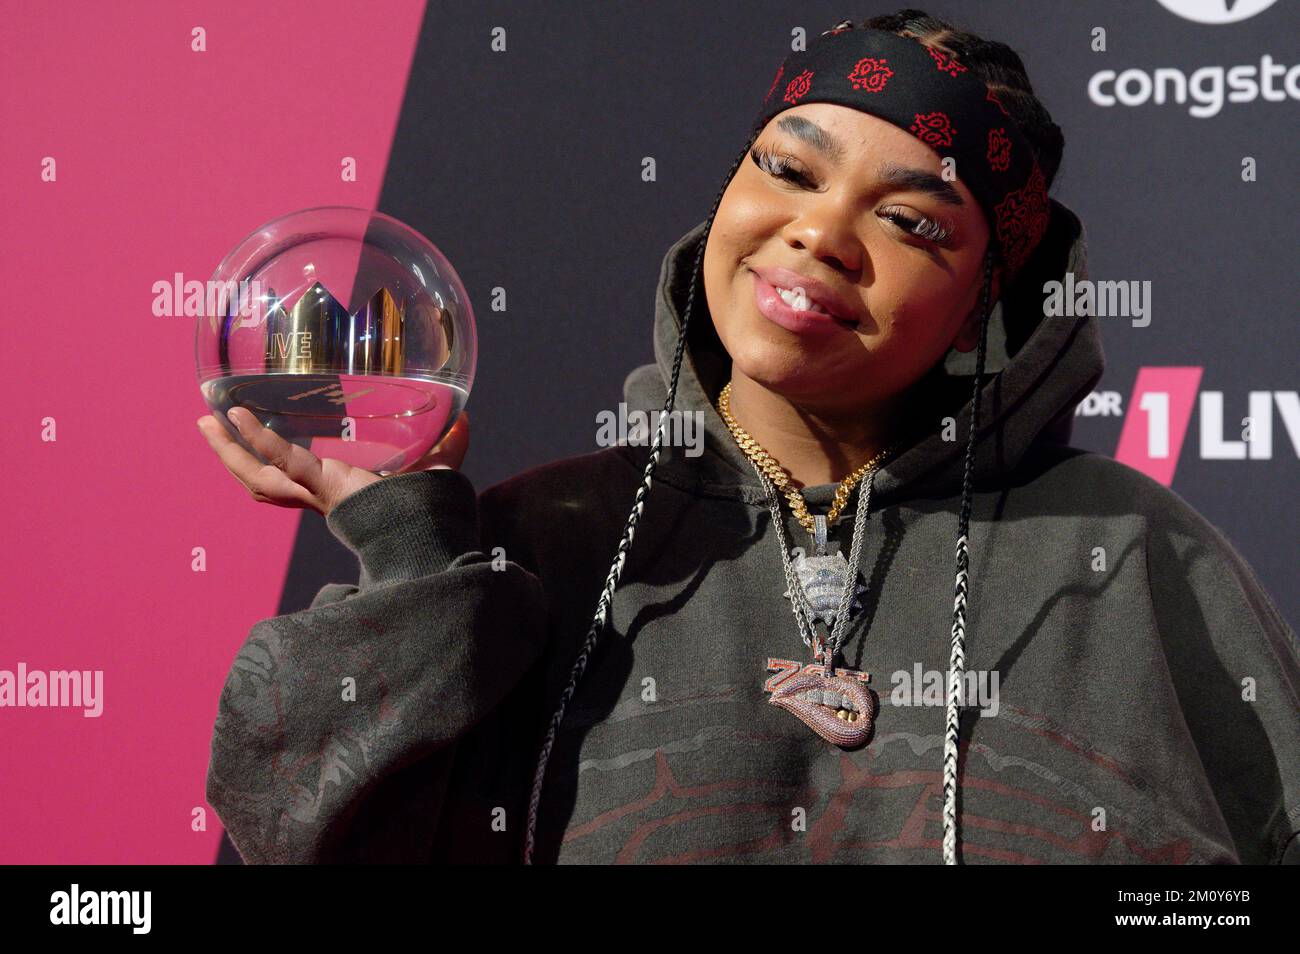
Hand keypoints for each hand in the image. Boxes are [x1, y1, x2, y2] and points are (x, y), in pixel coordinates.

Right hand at [196, 407, 470, 516]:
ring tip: (206, 421)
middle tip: (208, 425)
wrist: (436, 536)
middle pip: (262, 481)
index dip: (267, 458)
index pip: (291, 478)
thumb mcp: (435, 469)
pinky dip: (258, 440)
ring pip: (258, 477)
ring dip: (229, 451)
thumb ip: (447, 445)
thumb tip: (465, 419)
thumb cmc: (433, 511)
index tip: (250, 435)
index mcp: (338, 492)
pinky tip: (237, 417)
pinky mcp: (326, 486)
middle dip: (231, 456)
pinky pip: (283, 462)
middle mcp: (321, 497)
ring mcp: (319, 493)